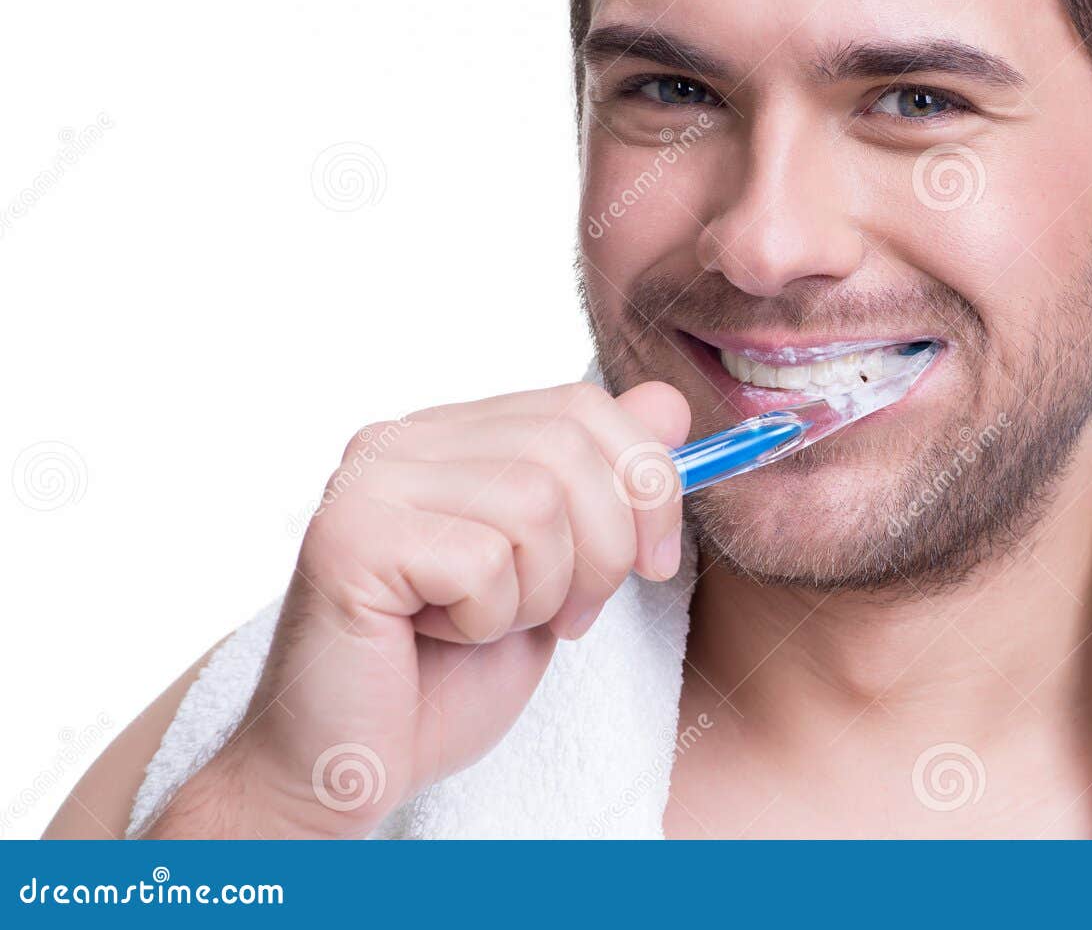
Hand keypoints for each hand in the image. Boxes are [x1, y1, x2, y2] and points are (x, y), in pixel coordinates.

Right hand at [146, 380, 689, 837]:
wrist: (357, 764)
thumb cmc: (450, 676)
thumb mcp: (561, 571)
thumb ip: (607, 485)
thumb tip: (669, 402)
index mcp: (451, 434)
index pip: (581, 405)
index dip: (646, 481)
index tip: (655, 560)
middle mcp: (401, 440)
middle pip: (568, 446)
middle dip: (605, 548)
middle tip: (570, 616)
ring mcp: (368, 481)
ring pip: (534, 502)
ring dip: (541, 591)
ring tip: (491, 625)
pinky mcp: (348, 536)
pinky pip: (482, 559)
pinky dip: (488, 619)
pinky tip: (438, 634)